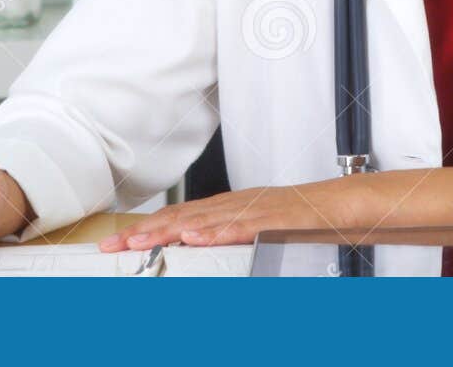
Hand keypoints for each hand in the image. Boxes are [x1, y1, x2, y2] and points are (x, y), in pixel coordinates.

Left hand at [97, 178, 367, 250]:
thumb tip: (195, 249)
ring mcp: (252, 210)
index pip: (178, 218)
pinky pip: (241, 226)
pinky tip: (196, 238)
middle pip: (181, 217)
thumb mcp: (256, 228)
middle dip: (143, 231)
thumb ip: (227, 235)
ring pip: (203, 220)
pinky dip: (216, 232)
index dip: (145, 228)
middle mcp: (234, 205)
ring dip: (167, 232)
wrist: (341, 203)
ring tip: (139, 243)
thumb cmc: (302, 218)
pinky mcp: (271, 218)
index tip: (115, 242)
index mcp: (228, 207)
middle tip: (111, 245)